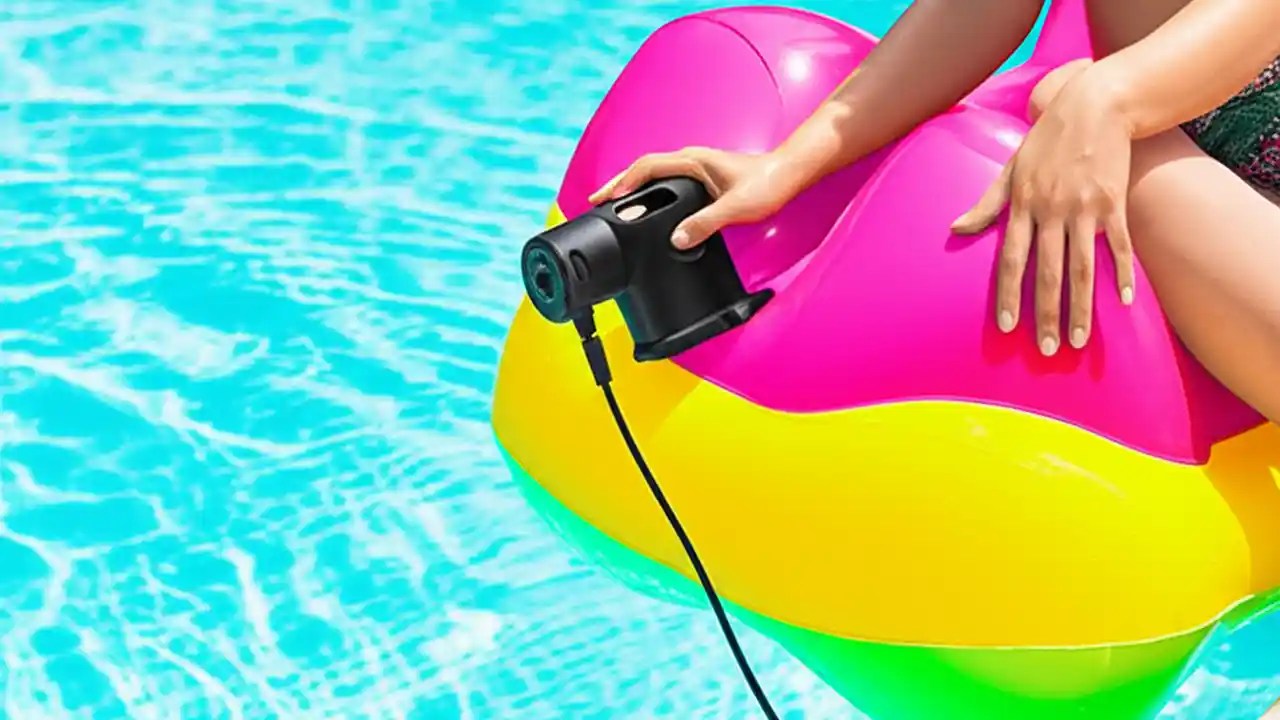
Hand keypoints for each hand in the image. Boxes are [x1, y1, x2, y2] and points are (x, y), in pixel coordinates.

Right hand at [589, 147, 797, 248]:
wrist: (790, 173)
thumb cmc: (768, 184)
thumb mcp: (734, 209)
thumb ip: (705, 224)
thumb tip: (677, 239)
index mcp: (693, 162)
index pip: (647, 168)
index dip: (623, 183)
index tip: (605, 198)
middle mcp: (692, 160)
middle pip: (644, 169)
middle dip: (619, 184)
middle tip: (597, 201)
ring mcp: (698, 167)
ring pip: (655, 173)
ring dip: (633, 186)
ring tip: (615, 202)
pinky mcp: (704, 177)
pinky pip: (667, 180)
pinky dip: (651, 190)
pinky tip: (649, 204)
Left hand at [951, 72, 1136, 355]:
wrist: (1094, 106)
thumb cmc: (1046, 141)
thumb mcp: (1009, 169)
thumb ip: (985, 204)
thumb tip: (954, 229)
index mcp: (1022, 206)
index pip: (1011, 260)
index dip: (1008, 295)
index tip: (1006, 327)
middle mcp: (1051, 211)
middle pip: (1048, 273)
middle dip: (1046, 315)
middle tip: (1047, 351)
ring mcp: (1084, 208)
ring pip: (1082, 268)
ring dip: (1082, 308)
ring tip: (1079, 340)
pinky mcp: (1113, 203)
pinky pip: (1119, 247)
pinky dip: (1122, 275)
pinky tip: (1123, 303)